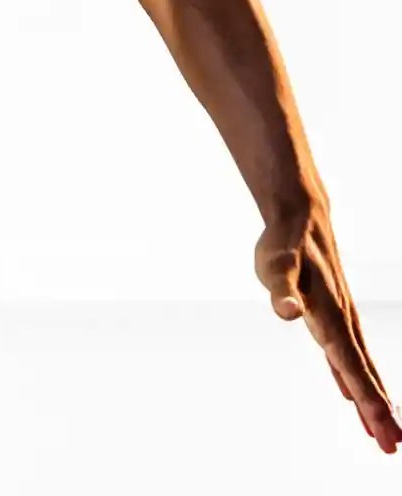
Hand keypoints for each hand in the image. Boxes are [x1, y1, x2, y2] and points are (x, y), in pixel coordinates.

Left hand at [256, 204, 400, 452]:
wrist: (301, 218)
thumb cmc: (284, 244)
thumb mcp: (275, 266)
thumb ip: (280, 290)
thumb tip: (287, 311)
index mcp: (328, 316)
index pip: (349, 364)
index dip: (366, 397)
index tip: (381, 427)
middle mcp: (340, 321)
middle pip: (362, 373)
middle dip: (379, 411)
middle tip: (394, 447)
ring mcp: (339, 320)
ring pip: (360, 367)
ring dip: (373, 401)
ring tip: (385, 435)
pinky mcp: (331, 317)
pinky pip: (347, 357)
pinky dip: (353, 379)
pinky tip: (354, 397)